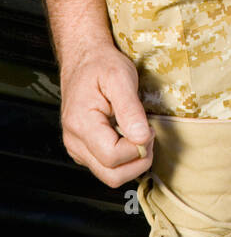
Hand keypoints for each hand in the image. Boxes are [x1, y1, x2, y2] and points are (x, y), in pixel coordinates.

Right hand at [60, 40, 153, 187]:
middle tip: (148, 134)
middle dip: (138, 161)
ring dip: (132, 161)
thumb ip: (131, 109)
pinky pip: (107, 168)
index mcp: (81, 125)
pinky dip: (125, 159)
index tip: (148, 127)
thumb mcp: (121, 77)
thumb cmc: (101, 65)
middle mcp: (75, 142)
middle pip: (112, 176)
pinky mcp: (84, 151)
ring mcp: (78, 149)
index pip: (113, 157)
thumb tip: (142, 138)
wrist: (84, 60)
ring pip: (110, 176)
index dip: (138, 148)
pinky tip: (129, 136)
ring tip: (139, 133)